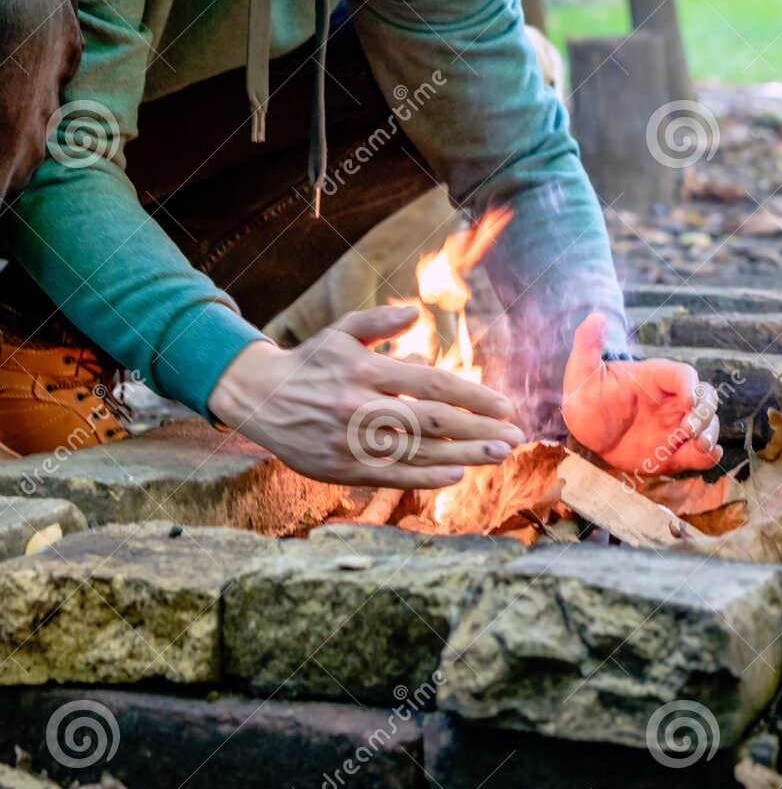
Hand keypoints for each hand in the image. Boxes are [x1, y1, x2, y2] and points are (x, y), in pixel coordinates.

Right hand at [208, 305, 523, 486]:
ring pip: (417, 451)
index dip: (472, 395)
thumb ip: (379, 320)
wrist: (258, 397)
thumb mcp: (340, 331)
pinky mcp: (342, 468)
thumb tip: (416, 311)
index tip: (505, 405)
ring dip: (463, 455)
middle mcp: (361, 406)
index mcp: (366, 370)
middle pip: (432, 421)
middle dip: (479, 429)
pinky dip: (425, 477)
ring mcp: (351, 440)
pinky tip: (456, 474)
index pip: (431, 384)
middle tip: (515, 436)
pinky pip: (391, 475)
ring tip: (498, 456)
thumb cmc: (310, 361)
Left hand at [562, 311, 720, 475]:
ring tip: (701, 446)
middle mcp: (670, 400)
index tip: (688, 400)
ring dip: (710, 434)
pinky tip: (707, 455)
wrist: (585, 431)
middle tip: (690, 429)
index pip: (682, 374)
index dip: (690, 385)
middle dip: (705, 411)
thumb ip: (588, 345)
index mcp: (654, 378)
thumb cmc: (585, 396)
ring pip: (707, 424)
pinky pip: (698, 453)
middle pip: (705, 398)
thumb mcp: (581, 372)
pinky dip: (708, 455)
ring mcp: (674, 425)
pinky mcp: (674, 450)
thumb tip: (595, 316)